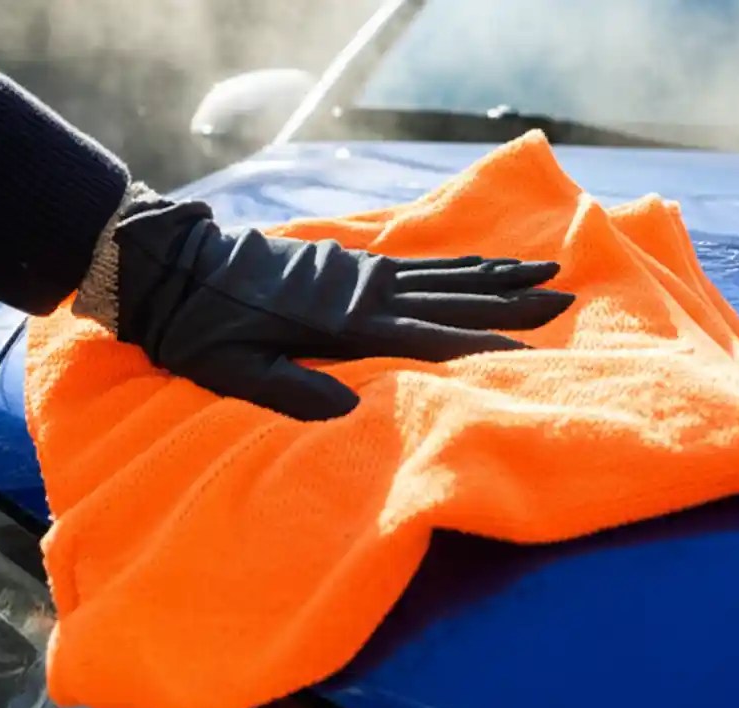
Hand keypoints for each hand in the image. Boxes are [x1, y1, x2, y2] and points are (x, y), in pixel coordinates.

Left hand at [87, 198, 573, 419]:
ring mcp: (358, 272)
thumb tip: (350, 413)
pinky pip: (416, 262)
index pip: (429, 337)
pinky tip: (478, 264)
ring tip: (543, 271)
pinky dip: (454, 263)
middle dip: (510, 300)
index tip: (534, 349)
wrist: (172, 266)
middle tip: (566, 296)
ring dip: (494, 275)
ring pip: (441, 274)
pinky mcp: (347, 262)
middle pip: (451, 297)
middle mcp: (362, 292)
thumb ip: (291, 390)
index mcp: (343, 324)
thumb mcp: (233, 371)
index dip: (483, 343)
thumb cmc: (199, 328)